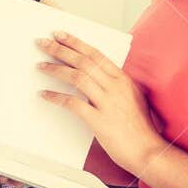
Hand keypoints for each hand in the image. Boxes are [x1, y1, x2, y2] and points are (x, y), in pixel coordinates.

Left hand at [35, 32, 164, 177]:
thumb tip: (96, 78)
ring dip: (55, 69)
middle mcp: (115, 87)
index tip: (60, 35)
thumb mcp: (132, 98)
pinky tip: (44, 94)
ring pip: (77, 77)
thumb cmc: (139, 128)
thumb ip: (115, 86)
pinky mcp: (99, 120)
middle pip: (83, 61)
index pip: (95, 54)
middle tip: (43, 43)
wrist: (147, 151)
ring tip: (40, 66)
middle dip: (61, 50)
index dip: (76, 43)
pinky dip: (56, 97)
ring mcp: (108, 102)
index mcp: (123, 79)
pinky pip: (72, 103)